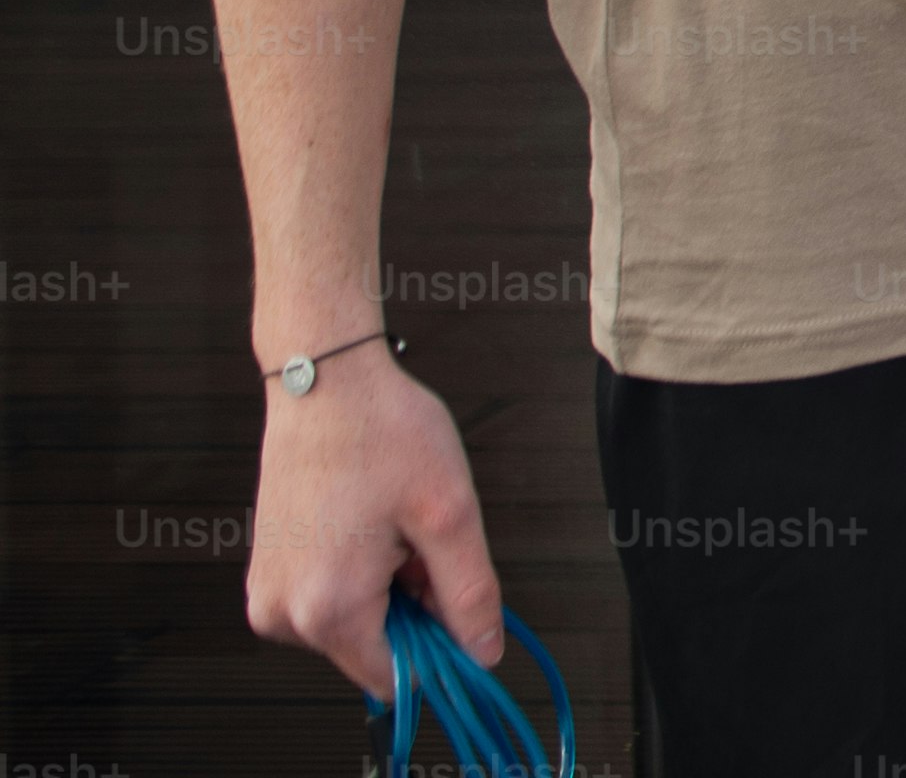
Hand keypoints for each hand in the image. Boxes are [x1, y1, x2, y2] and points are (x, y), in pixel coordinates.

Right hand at [246, 340, 498, 698]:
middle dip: (414, 608)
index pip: (395, 680)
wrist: (325, 382)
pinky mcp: (265, 576)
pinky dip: (359, 576)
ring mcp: (267, 596)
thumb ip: (470, 594)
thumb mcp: (450, 514)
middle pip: (374, 651)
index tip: (460, 602)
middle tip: (422, 541)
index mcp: (327, 608)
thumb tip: (482, 652)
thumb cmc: (383, 433)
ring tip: (390, 525)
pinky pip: (326, 601)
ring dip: (388, 589)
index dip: (440, 649)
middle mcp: (283, 615)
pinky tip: (367, 525)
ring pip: (354, 625)